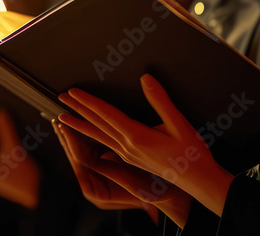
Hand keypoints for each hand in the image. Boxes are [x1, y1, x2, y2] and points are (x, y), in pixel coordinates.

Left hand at [58, 74, 232, 216]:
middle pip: (96, 125)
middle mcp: (127, 147)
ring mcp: (128, 155)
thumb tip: (145, 78)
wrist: (198, 181)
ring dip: (80, 125)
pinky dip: (93, 136)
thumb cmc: (192, 153)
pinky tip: (89, 134)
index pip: (106, 114)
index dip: (88, 101)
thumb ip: (160, 101)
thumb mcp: (179, 124)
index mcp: (136, 137)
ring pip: (98, 136)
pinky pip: (106, 144)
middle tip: (60, 98)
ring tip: (63, 117)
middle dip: (77, 110)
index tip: (73, 92)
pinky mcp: (132, 159)